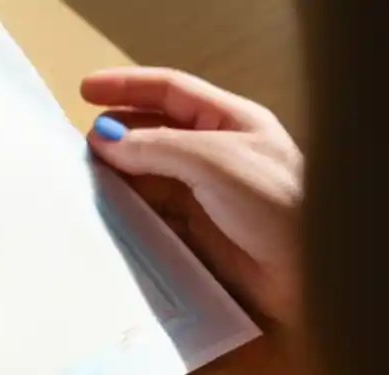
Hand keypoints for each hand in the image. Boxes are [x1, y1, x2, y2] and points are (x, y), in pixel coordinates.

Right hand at [81, 67, 303, 326]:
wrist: (312, 272)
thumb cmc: (275, 204)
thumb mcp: (215, 160)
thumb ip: (157, 147)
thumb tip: (104, 140)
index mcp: (229, 121)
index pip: (170, 92)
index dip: (126, 88)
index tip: (84, 91)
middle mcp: (215, 153)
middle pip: (154, 133)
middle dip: (115, 134)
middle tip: (76, 146)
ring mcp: (205, 195)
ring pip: (148, 176)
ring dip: (116, 176)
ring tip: (80, 180)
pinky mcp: (196, 234)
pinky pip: (151, 216)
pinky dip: (125, 212)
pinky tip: (103, 214)